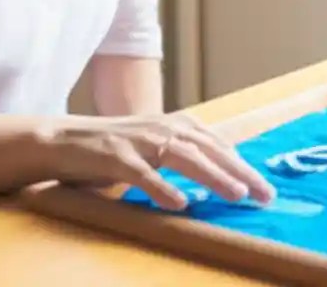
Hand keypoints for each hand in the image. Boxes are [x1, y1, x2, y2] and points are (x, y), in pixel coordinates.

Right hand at [38, 112, 275, 210]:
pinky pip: (143, 174)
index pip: (217, 145)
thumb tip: (221, 176)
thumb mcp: (154, 146)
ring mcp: (139, 141)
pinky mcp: (115, 157)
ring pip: (184, 158)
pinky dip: (162, 187)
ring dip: (213, 176)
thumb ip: (184, 155)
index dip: (242, 165)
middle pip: (210, 150)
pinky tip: (179, 203)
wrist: (62, 140)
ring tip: (236, 195)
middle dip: (240, 172)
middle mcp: (162, 127)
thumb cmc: (113, 148)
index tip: (264, 186)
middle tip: (264, 195)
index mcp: (175, 124)